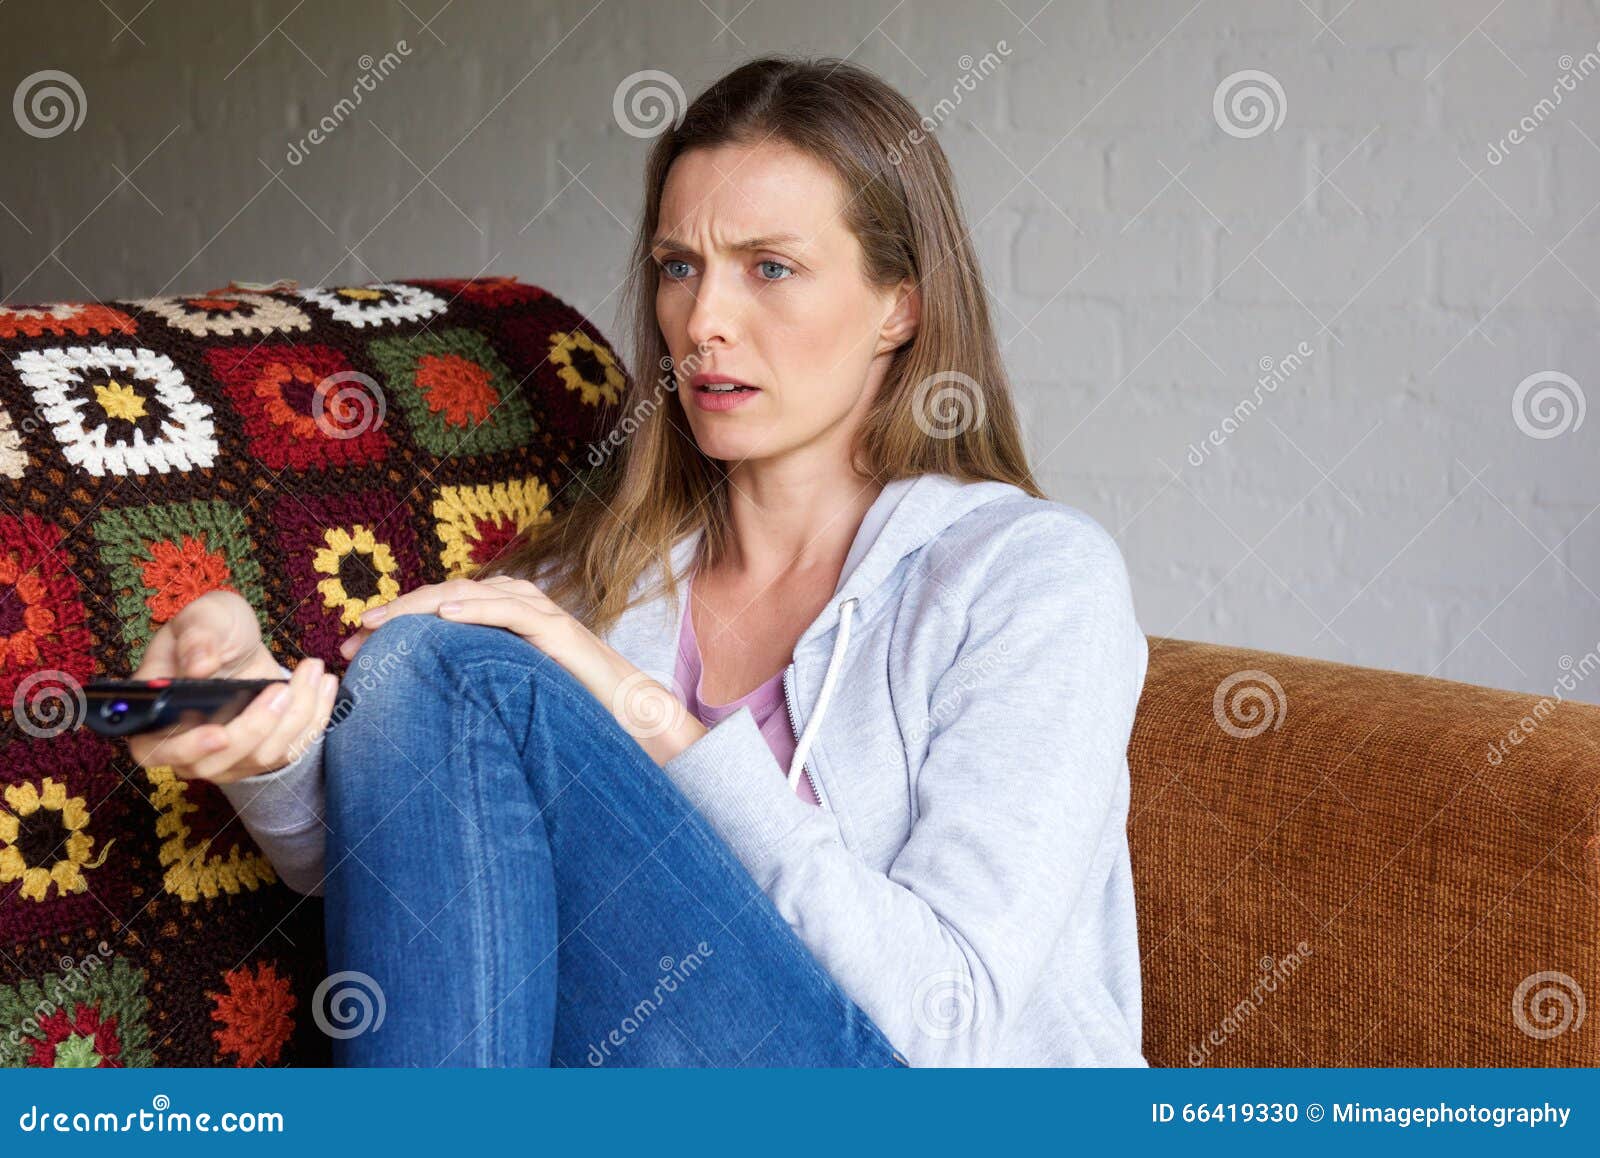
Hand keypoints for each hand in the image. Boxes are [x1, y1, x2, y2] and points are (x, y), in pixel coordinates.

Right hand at [125, 590, 339, 783]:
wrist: (239, 644)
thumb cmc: (213, 630)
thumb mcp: (203, 618)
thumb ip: (197, 636)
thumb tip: (199, 666)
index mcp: (154, 714)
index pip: (155, 751)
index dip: (187, 748)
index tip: (220, 734)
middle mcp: (186, 746)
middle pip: (218, 762)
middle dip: (257, 726)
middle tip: (281, 687)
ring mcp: (225, 756)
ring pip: (262, 757)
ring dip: (295, 717)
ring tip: (312, 671)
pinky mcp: (260, 752)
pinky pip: (291, 750)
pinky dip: (314, 718)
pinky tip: (324, 684)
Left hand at [339, 577, 708, 762]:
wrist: (635, 724)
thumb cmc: (572, 718)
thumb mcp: (508, 707)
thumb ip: (471, 699)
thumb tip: (415, 723)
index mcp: (504, 627)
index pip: (440, 612)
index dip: (397, 624)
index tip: (353, 650)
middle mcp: (521, 611)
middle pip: (448, 596)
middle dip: (398, 613)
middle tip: (354, 639)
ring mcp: (543, 616)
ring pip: (475, 594)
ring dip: (425, 604)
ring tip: (385, 621)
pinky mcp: (562, 632)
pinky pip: (515, 611)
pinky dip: (479, 607)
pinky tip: (447, 615)